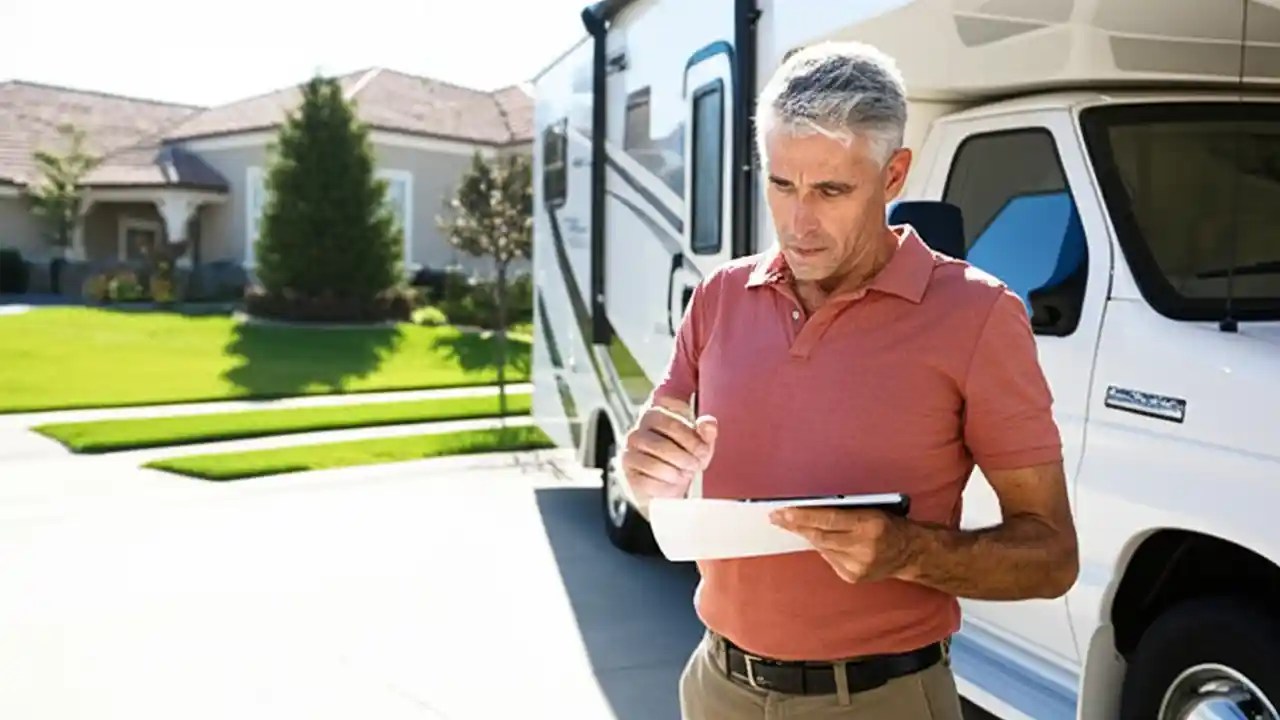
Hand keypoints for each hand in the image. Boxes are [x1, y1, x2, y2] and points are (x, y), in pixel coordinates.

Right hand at [619, 403, 717, 505]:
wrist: (668, 484)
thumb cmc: (683, 458)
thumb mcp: (700, 443)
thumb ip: (706, 431)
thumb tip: (708, 424)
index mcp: (653, 416)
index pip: (671, 421)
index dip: (692, 437)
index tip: (702, 448)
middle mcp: (636, 432)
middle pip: (664, 442)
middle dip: (688, 455)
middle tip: (697, 464)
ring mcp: (629, 454)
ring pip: (655, 464)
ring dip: (677, 472)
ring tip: (685, 474)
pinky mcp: (629, 475)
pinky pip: (648, 482)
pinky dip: (666, 485)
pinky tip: (672, 483)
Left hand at [770, 507, 917, 583]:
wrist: (910, 553)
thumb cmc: (888, 524)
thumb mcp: (872, 509)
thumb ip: (844, 511)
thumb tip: (809, 509)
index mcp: (869, 524)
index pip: (829, 519)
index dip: (803, 516)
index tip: (783, 511)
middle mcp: (863, 547)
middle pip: (820, 536)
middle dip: (795, 526)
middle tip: (776, 517)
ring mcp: (858, 565)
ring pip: (822, 548)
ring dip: (807, 536)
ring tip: (791, 525)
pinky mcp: (853, 576)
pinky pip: (829, 559)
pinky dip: (823, 548)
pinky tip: (820, 541)